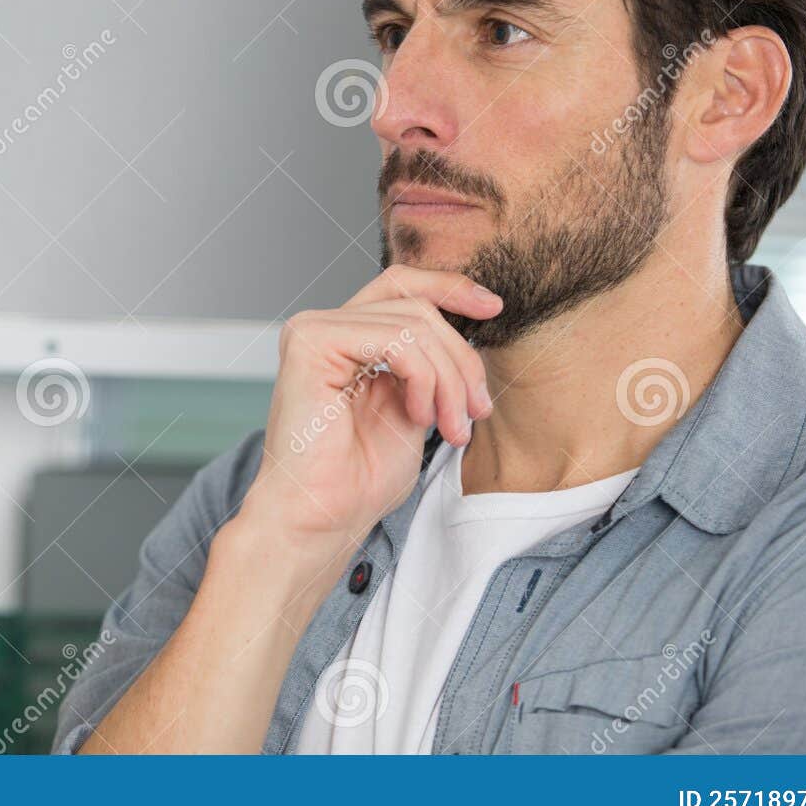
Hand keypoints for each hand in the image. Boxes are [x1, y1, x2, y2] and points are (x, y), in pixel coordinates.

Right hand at [237, 265, 500, 569]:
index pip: (401, 286)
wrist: (322, 519)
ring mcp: (312, 330)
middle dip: (461, 359)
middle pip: (416, 305)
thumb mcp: (415, 405)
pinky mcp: (310, 344)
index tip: (495, 307)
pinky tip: (419, 418)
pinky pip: (395, 339)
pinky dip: (424, 379)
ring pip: (413, 323)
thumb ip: (430, 363)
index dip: (450, 288)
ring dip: (449, 379)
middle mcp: (322, 326)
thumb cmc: (360, 478)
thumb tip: (472, 319)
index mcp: (344, 338)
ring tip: (451, 428)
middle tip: (477, 411)